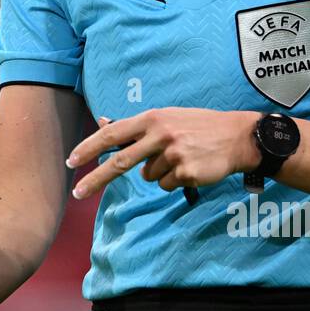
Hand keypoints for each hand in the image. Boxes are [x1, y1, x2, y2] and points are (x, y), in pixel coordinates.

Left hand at [66, 109, 262, 199]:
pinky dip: (174, 181)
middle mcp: (160, 134)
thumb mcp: (167, 117)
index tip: (72, 160)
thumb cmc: (198, 126)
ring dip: (159, 172)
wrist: (237, 137)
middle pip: (119, 162)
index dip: (89, 148)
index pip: (112, 134)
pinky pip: (166, 185)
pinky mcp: (185, 173)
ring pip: (148, 176)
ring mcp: (173, 155)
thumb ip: (137, 125)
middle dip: (95, 180)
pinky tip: (190, 167)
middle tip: (77, 193)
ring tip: (180, 158)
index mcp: (152, 118)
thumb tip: (103, 122)